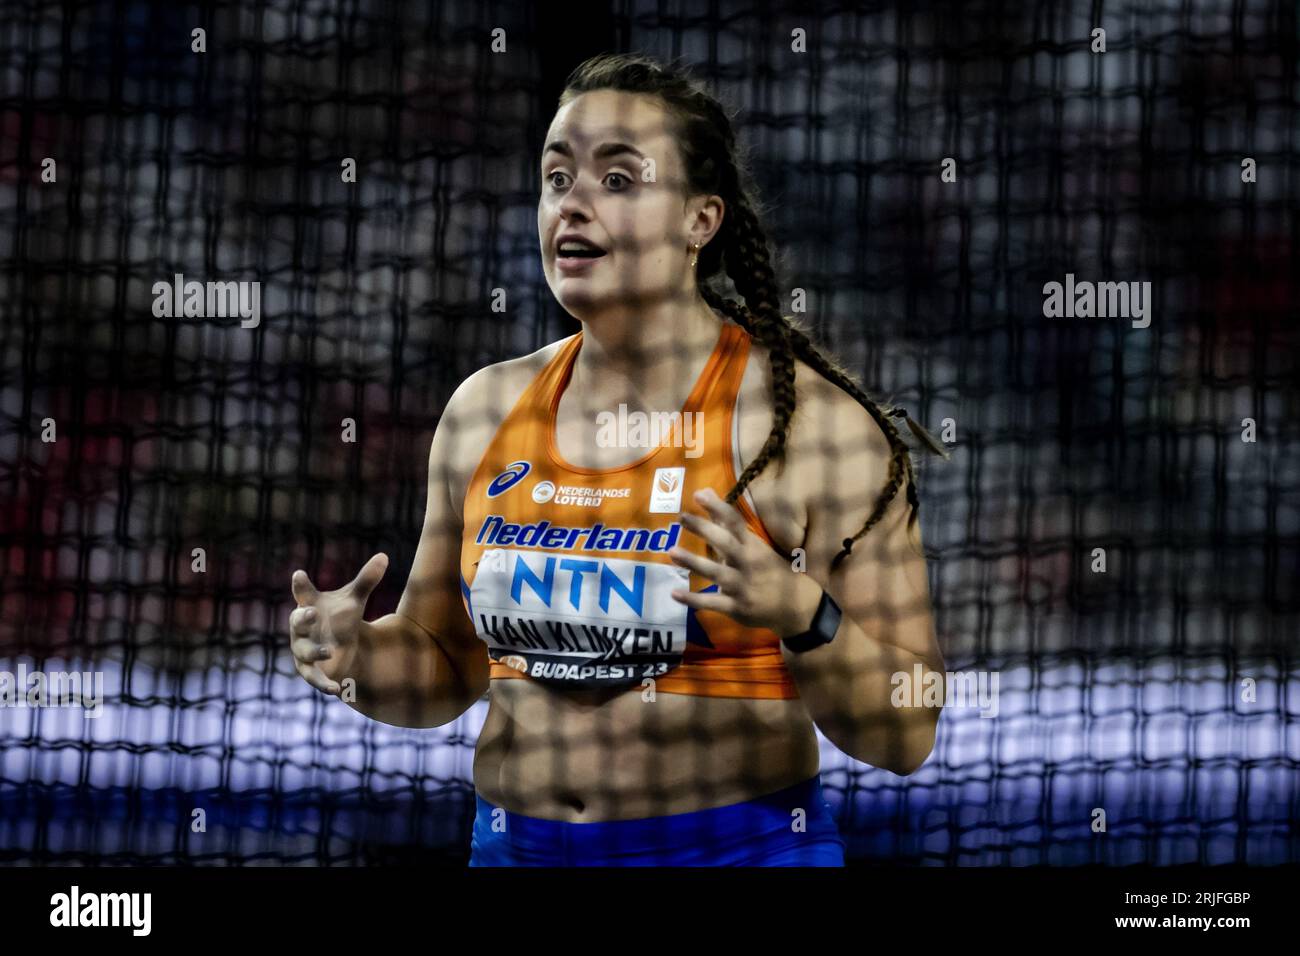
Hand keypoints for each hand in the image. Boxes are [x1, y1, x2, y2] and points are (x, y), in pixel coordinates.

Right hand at [288, 553, 387, 694]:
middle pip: (297, 622)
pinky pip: (313, 678)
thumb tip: (384, 556)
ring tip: (330, 650)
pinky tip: (336, 689)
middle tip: (311, 612)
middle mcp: (302, 628)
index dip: (301, 585)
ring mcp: (304, 650)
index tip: (299, 574)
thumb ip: (366, 580)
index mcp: (310, 606)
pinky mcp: (311, 671)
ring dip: (315, 651)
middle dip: (302, 618)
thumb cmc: (342, 618)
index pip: (303, 593)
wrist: (342, 647)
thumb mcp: (354, 599)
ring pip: (304, 652)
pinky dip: (323, 684)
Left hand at [667, 488, 821, 637]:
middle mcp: (748, 563)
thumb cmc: (770, 570)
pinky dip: (694, 599)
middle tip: (682, 517)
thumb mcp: (754, 546)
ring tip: (672, 553)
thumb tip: (704, 492)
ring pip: (716, 573)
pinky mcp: (736, 607)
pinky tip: (674, 593)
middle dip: (704, 530)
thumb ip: (726, 522)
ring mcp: (742, 586)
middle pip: (726, 543)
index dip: (718, 507)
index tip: (698, 495)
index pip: (735, 522)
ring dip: (694, 562)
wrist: (797, 606)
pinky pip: (713, 602)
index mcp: (753, 546)